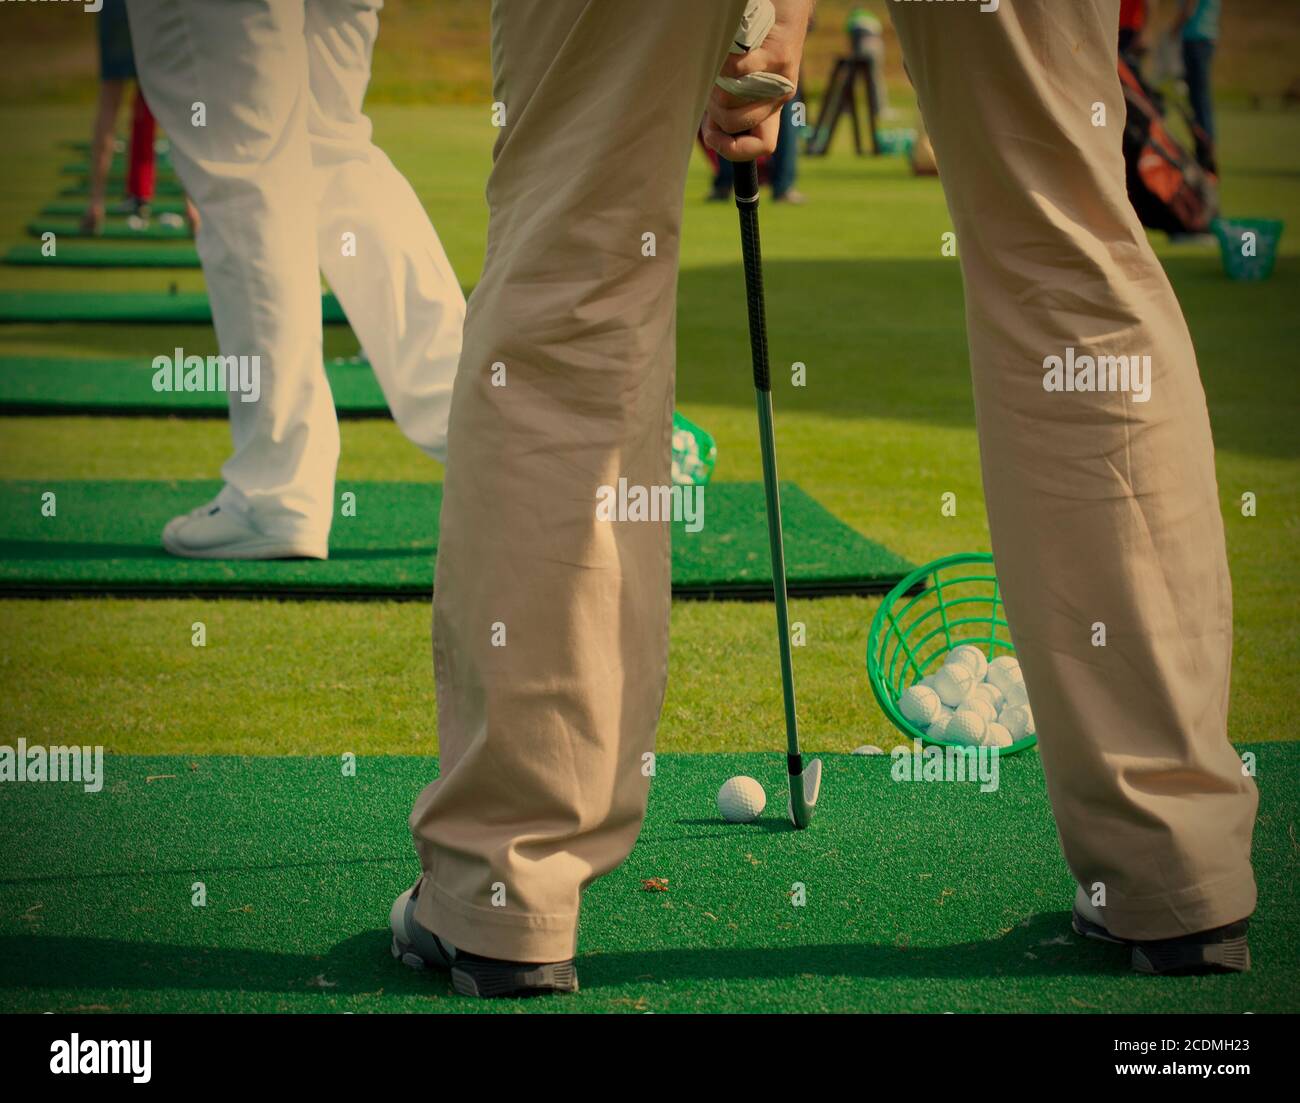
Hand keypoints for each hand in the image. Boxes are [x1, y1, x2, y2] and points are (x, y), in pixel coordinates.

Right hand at [703, 2, 809, 161]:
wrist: (782, 6)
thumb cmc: (752, 46)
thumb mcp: (739, 86)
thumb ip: (727, 111)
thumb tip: (713, 136)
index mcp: (770, 109)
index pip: (763, 147)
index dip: (736, 150)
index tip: (714, 138)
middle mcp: (778, 99)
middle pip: (734, 123)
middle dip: (712, 109)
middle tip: (712, 89)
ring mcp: (780, 78)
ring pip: (732, 99)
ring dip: (715, 83)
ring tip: (719, 66)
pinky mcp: (778, 54)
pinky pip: (739, 69)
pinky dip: (723, 58)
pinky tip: (727, 48)